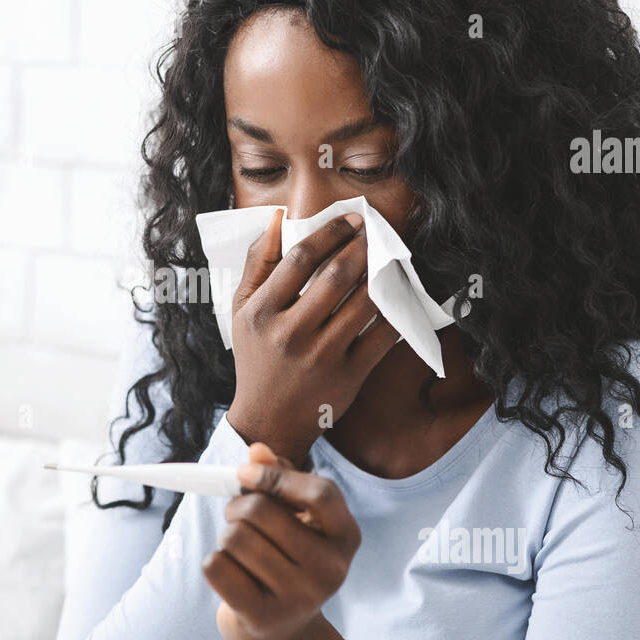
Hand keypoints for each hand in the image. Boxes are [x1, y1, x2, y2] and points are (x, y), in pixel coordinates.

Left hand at [203, 442, 361, 639]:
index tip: (244, 473)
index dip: (276, 476)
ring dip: (226, 537)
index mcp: (346, 537)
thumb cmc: (288, 561)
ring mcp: (300, 597)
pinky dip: (214, 563)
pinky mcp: (264, 617)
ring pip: (235, 538)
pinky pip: (216, 566)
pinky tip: (231, 575)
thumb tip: (257, 451)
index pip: (320, 493)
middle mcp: (331, 569)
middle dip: (236, 506)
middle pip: (261, 512)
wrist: (283, 634)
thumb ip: (281, 480)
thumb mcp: (295, 520)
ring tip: (238, 549)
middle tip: (235, 515)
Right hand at [224, 209, 399, 465]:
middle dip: (362, 247)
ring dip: (382, 275)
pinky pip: (382, 335)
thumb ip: (258, 263)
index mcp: (261, 313)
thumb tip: (278, 220)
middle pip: (336, 276)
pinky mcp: (349, 376)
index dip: (330, 232)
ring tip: (388, 258)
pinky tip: (397, 294)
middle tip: (374, 232)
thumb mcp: (241, 310)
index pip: (300, 259)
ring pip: (364, 303)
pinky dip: (395, 311)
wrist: (269, 420)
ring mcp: (322, 356)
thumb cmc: (256, 357)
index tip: (350, 220)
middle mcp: (290, 334)